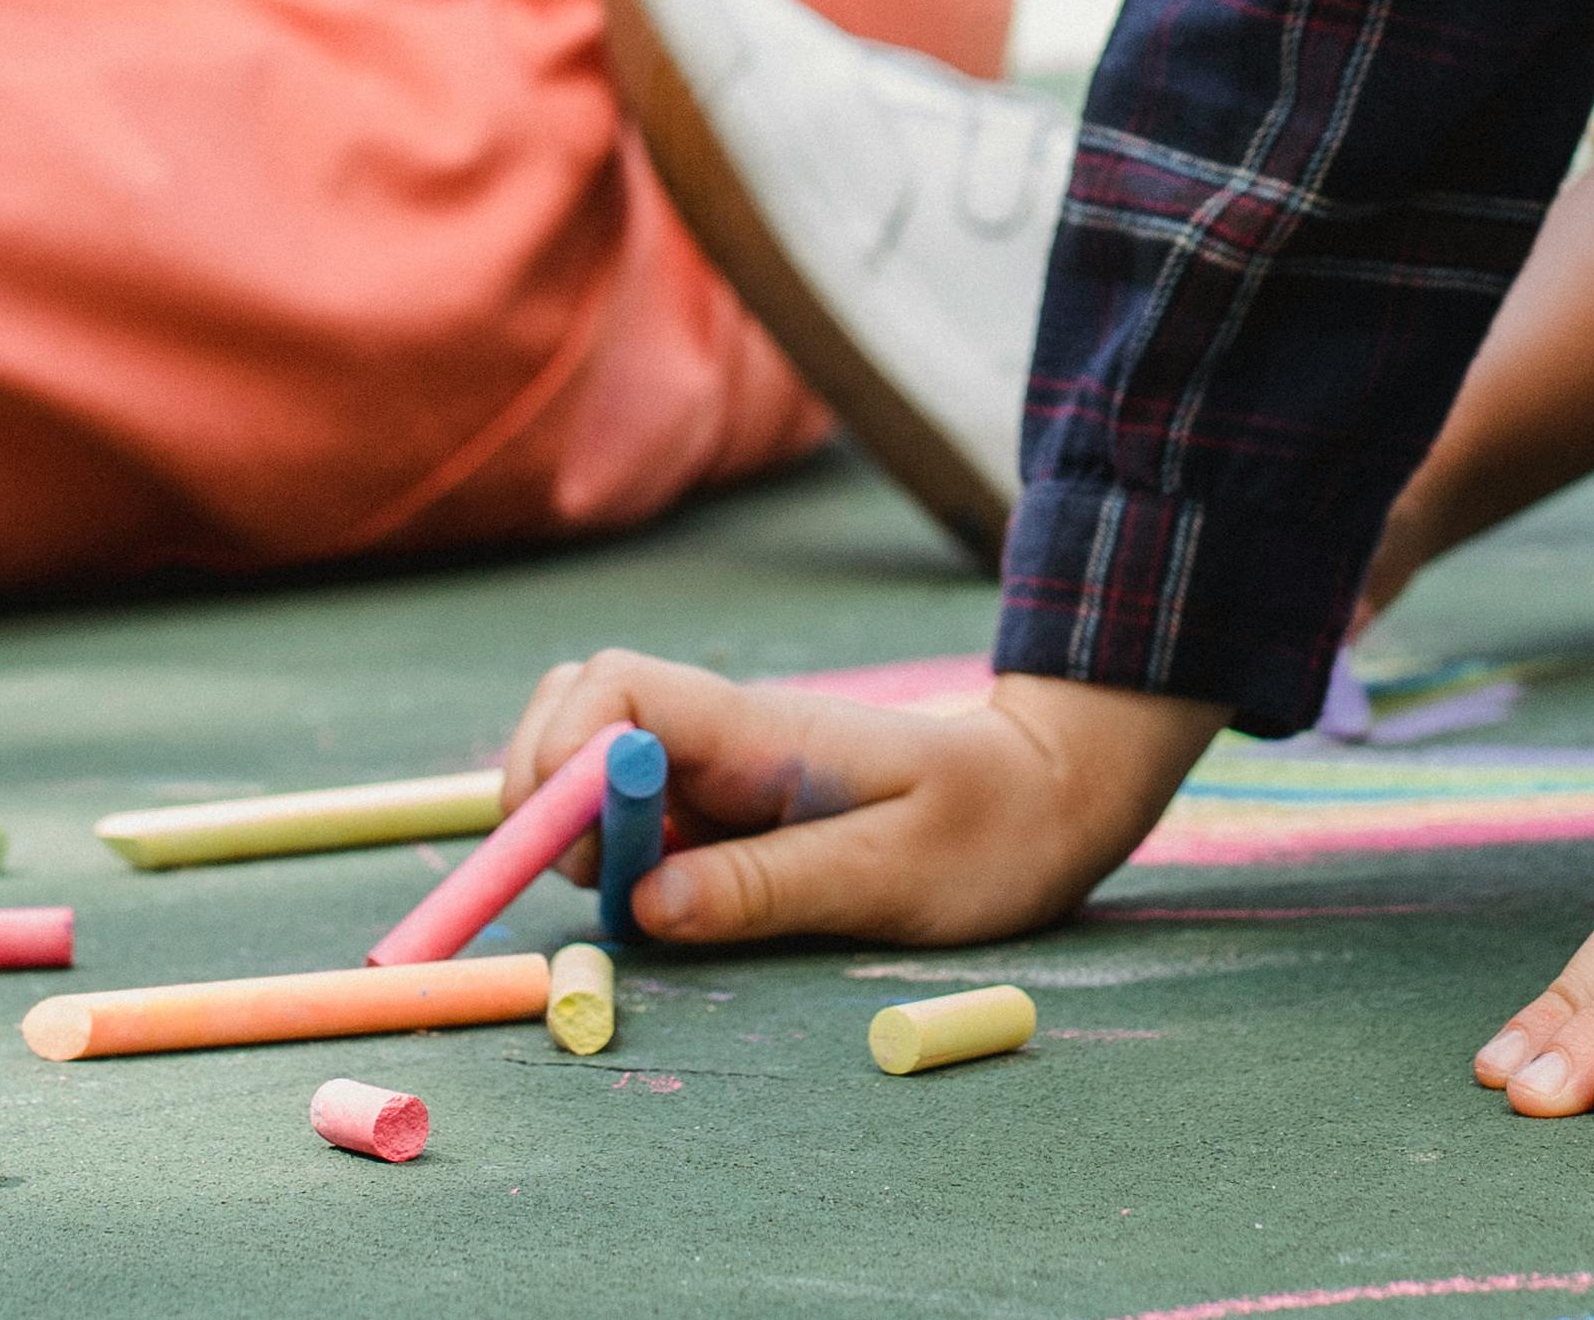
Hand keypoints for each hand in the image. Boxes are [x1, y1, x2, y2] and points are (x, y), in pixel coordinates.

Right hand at [501, 649, 1224, 948]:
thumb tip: (643, 905)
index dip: (563, 756)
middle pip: (577, 709)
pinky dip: (612, 850)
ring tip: (624, 898)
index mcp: (759, 729)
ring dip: (572, 825)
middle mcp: (724, 734)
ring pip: (593, 756)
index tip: (572, 848)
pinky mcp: (728, 805)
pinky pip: (635, 808)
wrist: (1050, 794)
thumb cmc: (989, 831)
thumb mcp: (890, 877)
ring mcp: (721, 766)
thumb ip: (767, 887)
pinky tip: (654, 900)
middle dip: (543, 793)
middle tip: (588, 886)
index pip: (616, 689)